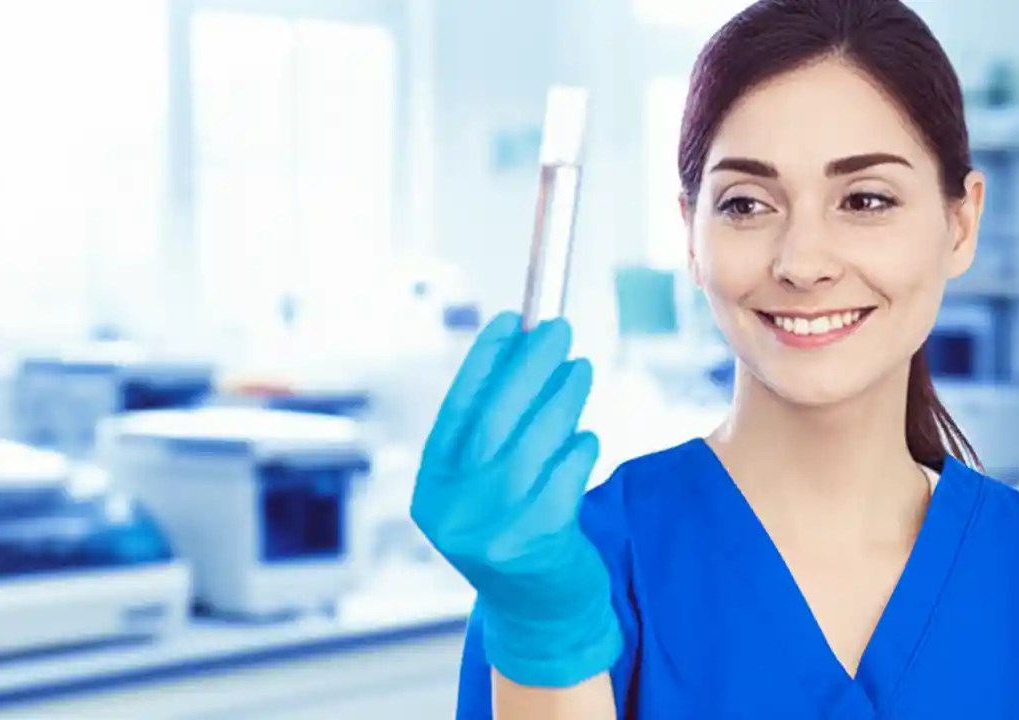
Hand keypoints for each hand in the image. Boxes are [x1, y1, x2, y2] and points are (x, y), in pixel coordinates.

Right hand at [411, 311, 621, 686]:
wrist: (538, 615)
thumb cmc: (515, 530)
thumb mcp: (486, 486)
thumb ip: (493, 429)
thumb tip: (521, 344)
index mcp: (433, 487)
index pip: (457, 408)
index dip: (484, 359)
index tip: (512, 319)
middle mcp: (454, 510)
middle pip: (495, 420)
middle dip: (529, 366)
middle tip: (559, 330)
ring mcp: (493, 530)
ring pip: (534, 444)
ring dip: (562, 397)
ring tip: (580, 370)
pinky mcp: (538, 544)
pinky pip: (566, 478)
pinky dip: (579, 449)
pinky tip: (586, 436)